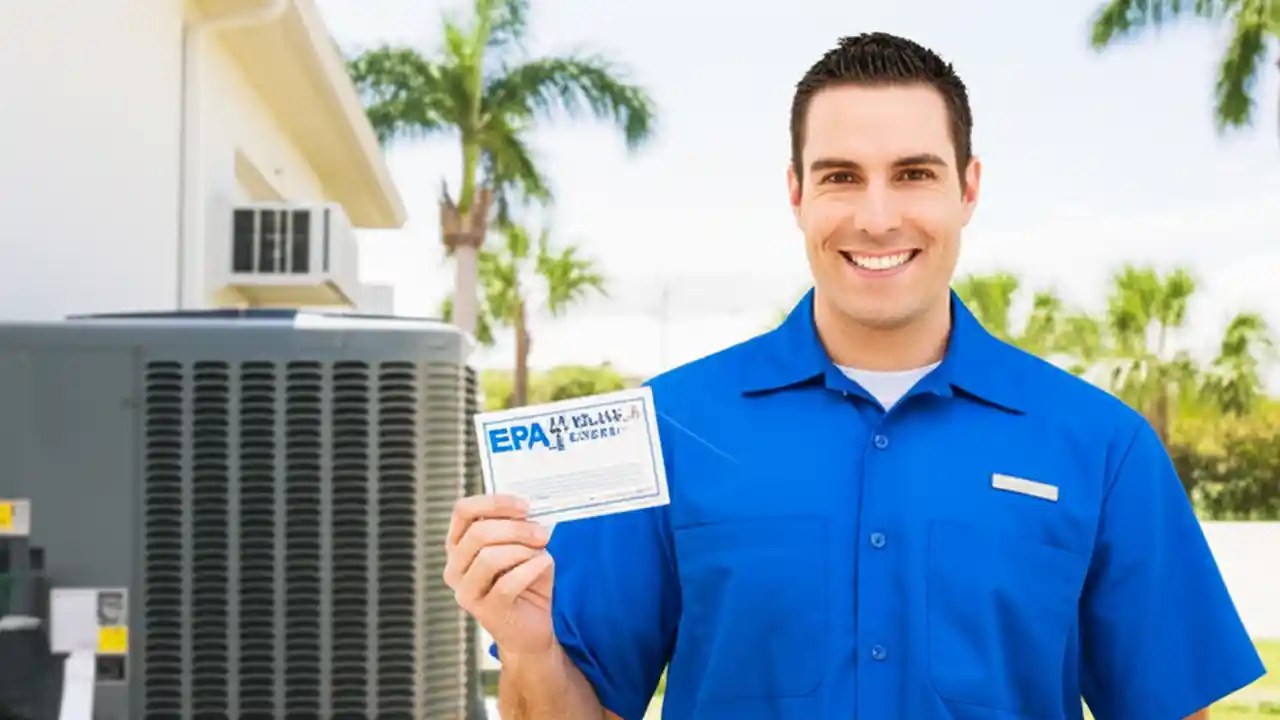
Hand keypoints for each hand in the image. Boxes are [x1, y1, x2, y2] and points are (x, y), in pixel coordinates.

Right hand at [443, 494, 555, 657]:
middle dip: (516, 529)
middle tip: (542, 533)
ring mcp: (466, 592)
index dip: (494, 503)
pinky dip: (530, 569)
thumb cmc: (526, 584)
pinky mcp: (485, 611)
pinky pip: (507, 583)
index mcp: (459, 545)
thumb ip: (522, 529)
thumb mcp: (525, 547)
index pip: (463, 511)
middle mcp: (455, 567)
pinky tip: (543, 565)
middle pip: (478, 533)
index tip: (524, 506)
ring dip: (522, 550)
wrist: (531, 628)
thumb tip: (530, 514)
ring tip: (541, 554)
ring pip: (489, 557)